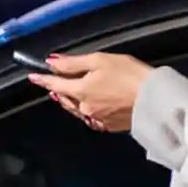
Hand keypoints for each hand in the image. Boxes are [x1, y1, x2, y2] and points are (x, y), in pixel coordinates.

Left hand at [29, 52, 153, 132]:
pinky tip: (89, 104)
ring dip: (69, 100)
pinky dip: (85, 109)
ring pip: (76, 109)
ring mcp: (97, 119)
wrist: (155, 100)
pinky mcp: (109, 126)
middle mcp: (85, 108)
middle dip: (58, 89)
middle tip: (53, 81)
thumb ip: (74, 63)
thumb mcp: (101, 60)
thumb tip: (52, 63)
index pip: (55, 84)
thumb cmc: (130, 74)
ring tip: (66, 93)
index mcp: (81, 91)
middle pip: (65, 98)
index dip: (42, 79)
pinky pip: (90, 117)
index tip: (32, 76)